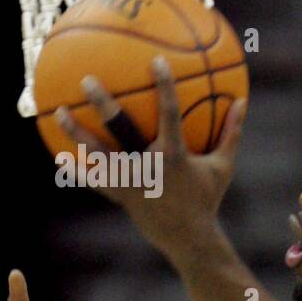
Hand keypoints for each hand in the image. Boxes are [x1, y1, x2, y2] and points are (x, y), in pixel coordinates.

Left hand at [54, 57, 246, 257]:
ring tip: (58, 111)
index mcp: (173, 155)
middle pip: (121, 129)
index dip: (164, 86)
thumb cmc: (207, 198)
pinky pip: (93, 180)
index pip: (169, 113)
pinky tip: (58, 156)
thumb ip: (231, 133)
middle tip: (88, 81)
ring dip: (76, 133)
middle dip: (103, 104)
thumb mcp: (223, 166)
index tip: (156, 62)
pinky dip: (76, 169)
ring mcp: (130, 180)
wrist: (189, 238)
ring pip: (98, 153)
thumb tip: (243, 102)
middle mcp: (147, 164)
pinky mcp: (120, 195)